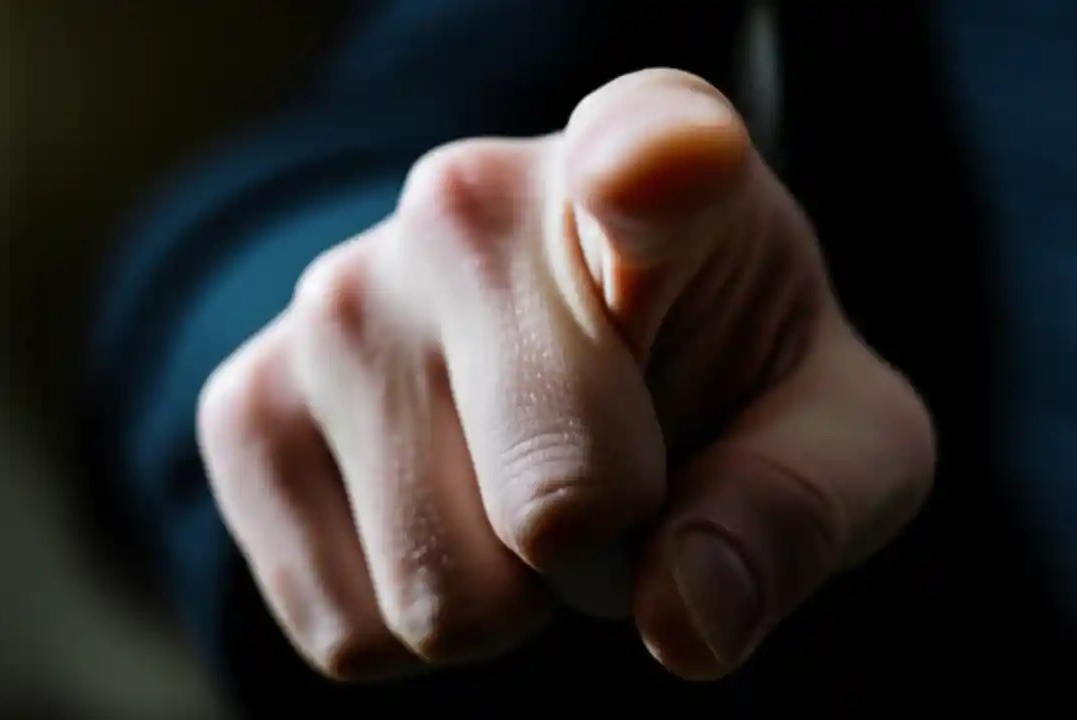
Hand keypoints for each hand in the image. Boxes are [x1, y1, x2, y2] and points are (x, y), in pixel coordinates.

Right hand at [196, 68, 934, 681]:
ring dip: (510, 599)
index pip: (648, 156)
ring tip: (522, 491)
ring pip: (439, 597)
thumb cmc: (720, 379)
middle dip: (606, 556)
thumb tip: (687, 622)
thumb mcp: (832, 432)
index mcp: (646, 160)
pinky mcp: (244, 405)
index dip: (651, 174)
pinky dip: (416, 623)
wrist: (573, 365)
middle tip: (615, 480)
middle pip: (557, 508)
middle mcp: (459, 203)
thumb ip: (797, 505)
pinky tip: (444, 517)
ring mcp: (332, 301)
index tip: (656, 172)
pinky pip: (346, 630)